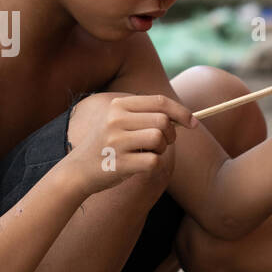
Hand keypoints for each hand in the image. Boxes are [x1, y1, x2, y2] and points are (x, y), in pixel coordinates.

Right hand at [66, 94, 191, 196]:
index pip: (159, 101)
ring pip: (159, 139)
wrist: (77, 170)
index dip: (181, 111)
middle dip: (170, 134)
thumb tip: (184, 117)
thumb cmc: (107, 145)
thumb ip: (146, 115)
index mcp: (117, 105)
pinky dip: (155, 164)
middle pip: (163, 121)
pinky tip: (141, 165)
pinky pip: (154, 161)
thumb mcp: (119, 122)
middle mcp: (115, 120)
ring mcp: (116, 141)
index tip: (193, 122)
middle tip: (162, 143)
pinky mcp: (119, 162)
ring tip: (148, 153)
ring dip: (161, 149)